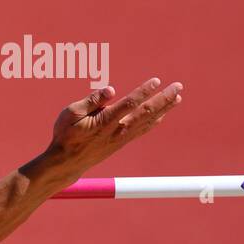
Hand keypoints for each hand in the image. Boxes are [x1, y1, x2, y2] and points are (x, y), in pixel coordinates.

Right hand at [46, 78, 183, 178]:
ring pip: (147, 121)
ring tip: (177, 97)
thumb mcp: (70, 114)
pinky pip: (142, 130)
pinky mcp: (121, 143)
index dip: (144, 91)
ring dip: (164, 109)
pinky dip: (154, 121)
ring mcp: (121, 138)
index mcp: (104, 121)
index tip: (156, 81)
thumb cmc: (65, 135)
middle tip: (178, 86)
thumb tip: (111, 89)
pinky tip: (162, 115)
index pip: (129, 103)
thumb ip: (91, 100)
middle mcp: (117, 130)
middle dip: (163, 98)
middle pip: (146, 112)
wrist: (66, 163)